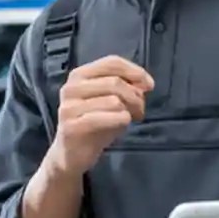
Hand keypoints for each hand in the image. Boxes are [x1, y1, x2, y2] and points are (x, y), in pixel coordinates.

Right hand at [47, 55, 153, 176]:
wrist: (72, 154)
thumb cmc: (94, 124)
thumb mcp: (110, 100)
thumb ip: (125, 87)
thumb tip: (145, 83)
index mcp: (79, 75)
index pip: (111, 62)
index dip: (134, 71)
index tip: (149, 85)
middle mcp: (71, 88)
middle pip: (115, 81)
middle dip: (135, 96)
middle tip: (140, 110)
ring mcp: (69, 107)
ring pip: (113, 100)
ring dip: (130, 110)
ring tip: (130, 118)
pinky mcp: (71, 127)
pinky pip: (105, 118)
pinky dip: (121, 119)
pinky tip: (124, 123)